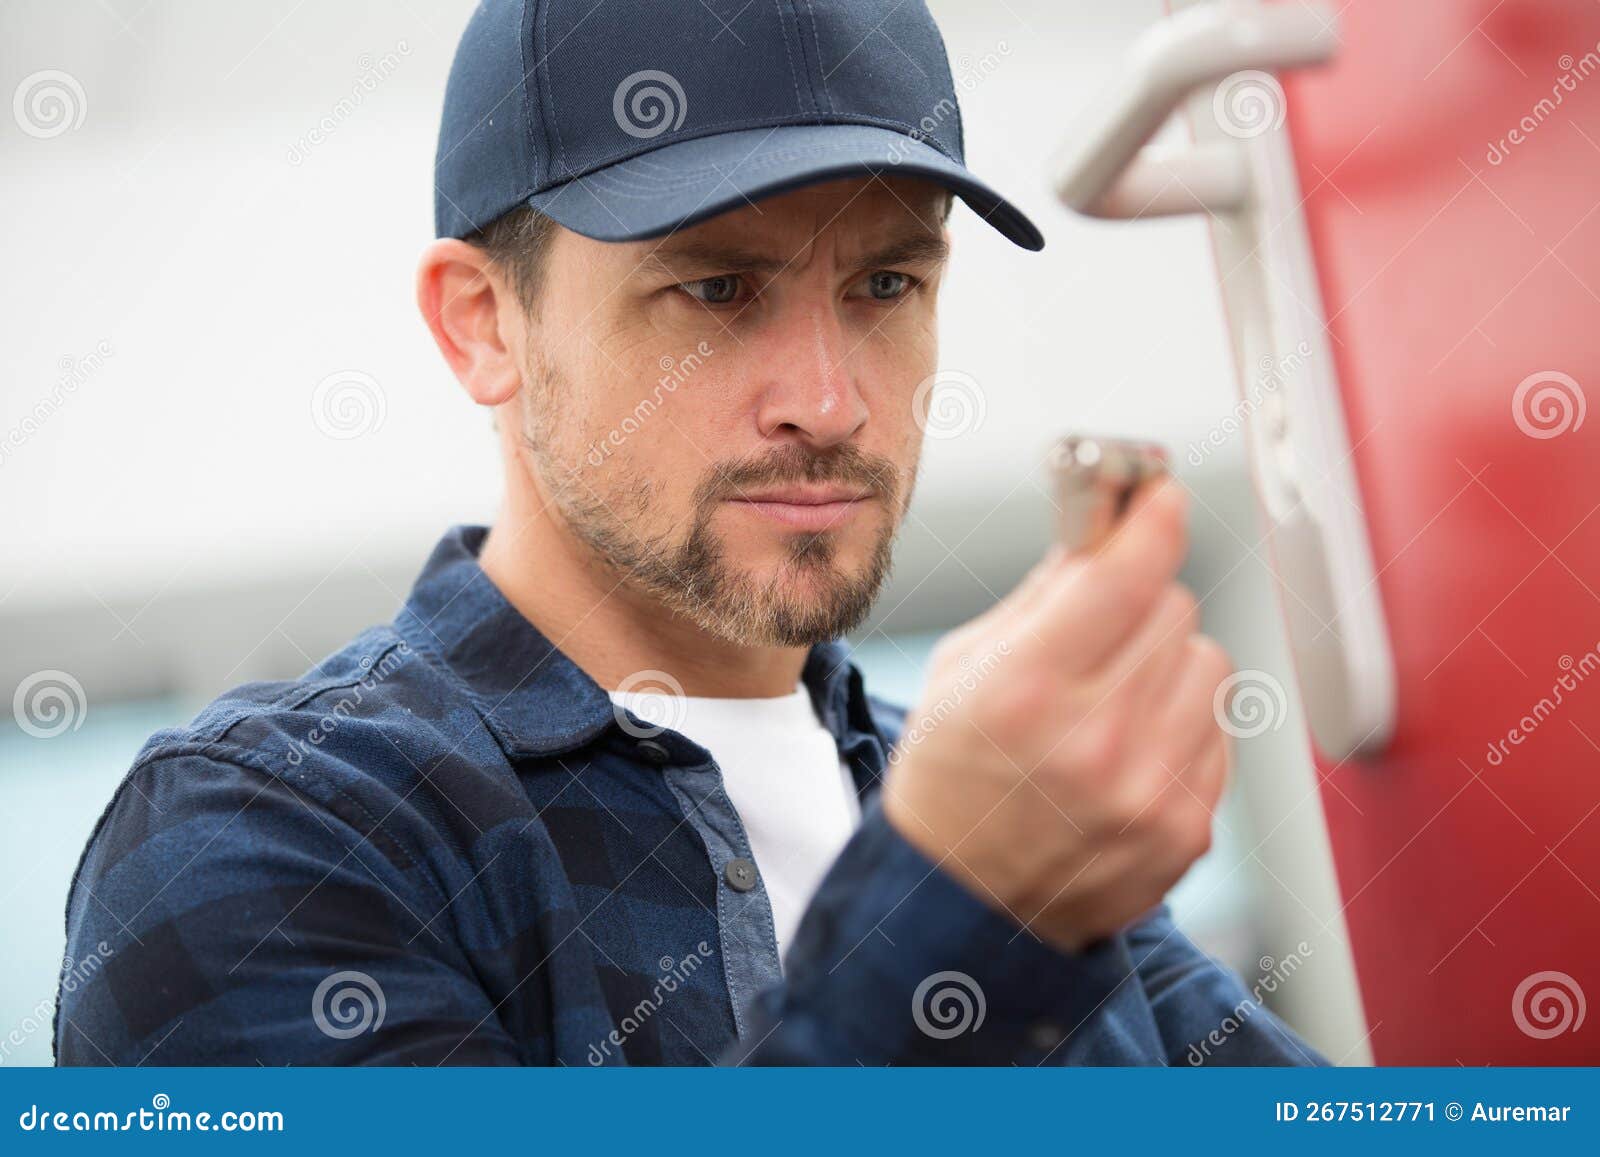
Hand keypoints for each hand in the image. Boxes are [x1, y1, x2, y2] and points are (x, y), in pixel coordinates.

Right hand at [881, 478, 1232, 952]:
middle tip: (1103, 626)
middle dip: (1140, 601)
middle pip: (1173, 609)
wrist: (958, 904)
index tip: (1161, 494)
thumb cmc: (950, 778)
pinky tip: (1128, 753)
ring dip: (1166, 665)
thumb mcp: (961, 671)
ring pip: (1207, 665)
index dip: (1152, 520)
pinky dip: (1181, 726)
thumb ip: (1040, 597)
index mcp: (1024, 690)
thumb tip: (1106, 529)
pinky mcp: (1185, 830)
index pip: (1124, 574)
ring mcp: (1148, 793)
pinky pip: (1218, 730)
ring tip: (1113, 703)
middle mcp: (1094, 742)